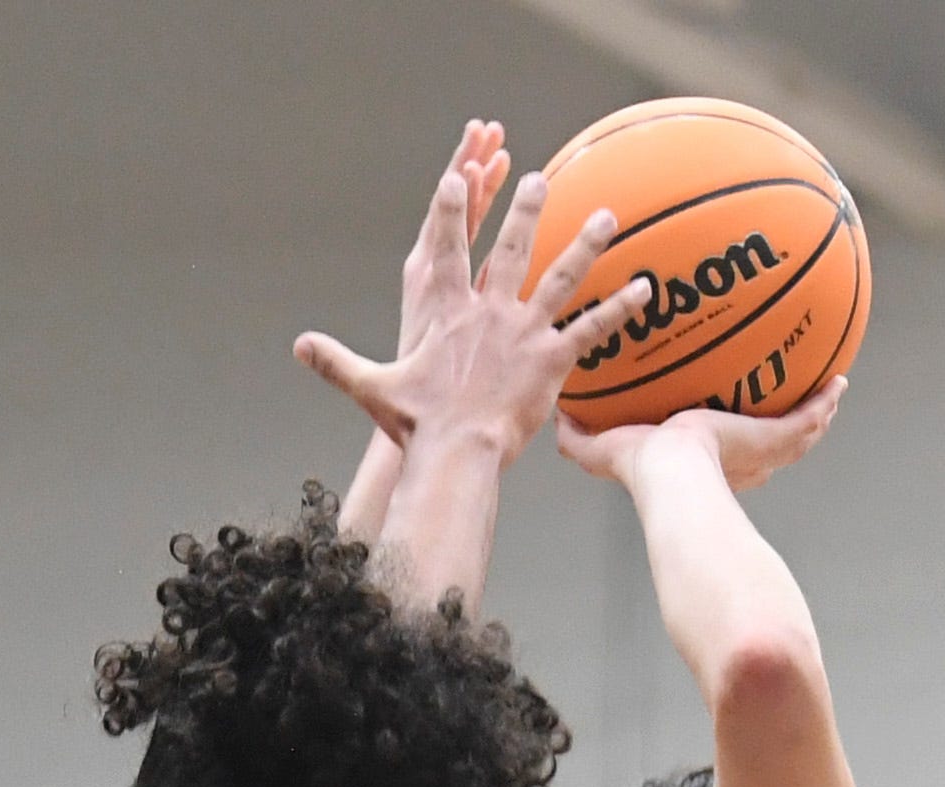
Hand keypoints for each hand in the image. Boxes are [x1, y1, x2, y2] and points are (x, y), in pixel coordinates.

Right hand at [296, 169, 642, 459]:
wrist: (456, 453)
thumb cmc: (417, 424)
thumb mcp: (372, 387)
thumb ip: (337, 362)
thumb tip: (298, 346)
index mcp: (449, 310)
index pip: (449, 248)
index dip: (453, 209)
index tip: (459, 174)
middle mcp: (489, 310)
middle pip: (512, 247)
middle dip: (527, 209)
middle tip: (540, 178)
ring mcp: (524, 330)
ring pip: (562, 275)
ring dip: (587, 243)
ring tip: (609, 215)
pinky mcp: (552, 359)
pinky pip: (592, 327)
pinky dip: (621, 307)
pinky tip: (647, 287)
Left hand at [559, 376, 849, 493]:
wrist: (674, 475)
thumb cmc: (641, 470)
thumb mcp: (600, 448)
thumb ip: (578, 435)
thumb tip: (558, 418)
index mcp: (704, 464)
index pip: (723, 451)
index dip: (729, 436)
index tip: (729, 422)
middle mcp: (739, 463)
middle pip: (769, 442)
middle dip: (782, 424)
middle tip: (792, 398)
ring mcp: (763, 454)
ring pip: (797, 431)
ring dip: (814, 412)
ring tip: (829, 388)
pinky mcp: (777, 441)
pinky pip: (808, 420)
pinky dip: (824, 403)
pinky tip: (838, 381)